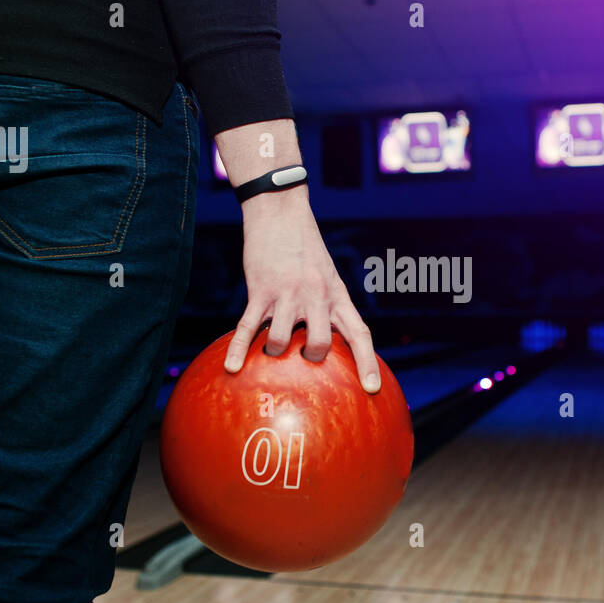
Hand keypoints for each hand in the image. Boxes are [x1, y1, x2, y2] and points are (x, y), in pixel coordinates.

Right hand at [224, 186, 380, 392]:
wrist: (280, 212)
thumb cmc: (303, 248)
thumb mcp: (326, 276)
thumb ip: (327, 306)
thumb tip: (321, 341)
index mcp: (337, 296)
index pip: (360, 334)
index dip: (367, 363)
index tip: (371, 389)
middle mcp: (316, 297)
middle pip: (319, 345)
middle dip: (310, 358)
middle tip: (301, 355)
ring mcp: (287, 294)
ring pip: (280, 341)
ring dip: (273, 352)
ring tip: (270, 347)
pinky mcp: (260, 291)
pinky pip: (247, 328)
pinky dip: (239, 350)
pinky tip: (232, 367)